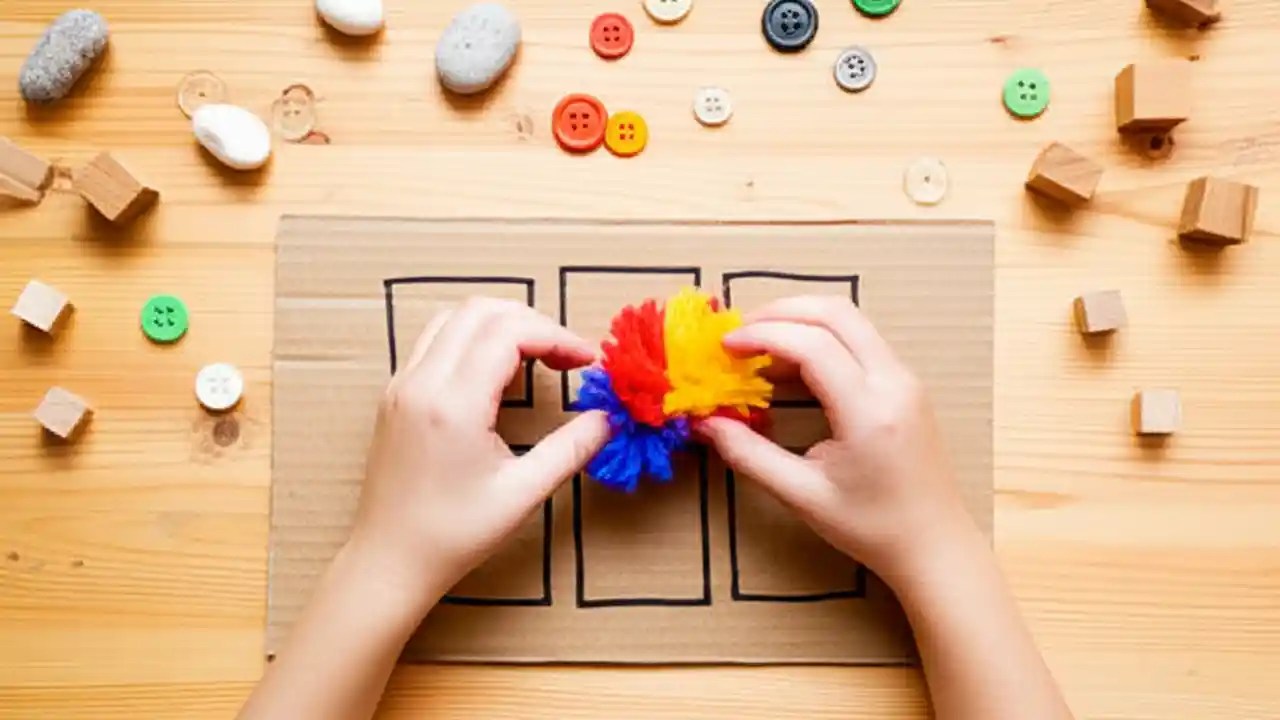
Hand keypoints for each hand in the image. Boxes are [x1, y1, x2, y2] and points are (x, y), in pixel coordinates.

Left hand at [349, 298, 608, 612]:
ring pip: (455, 317)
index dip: (557, 335)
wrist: (387, 561)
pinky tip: (498, 376)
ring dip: (501, 325)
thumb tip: (608, 419)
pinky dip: (473, 340)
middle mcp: (421, 382)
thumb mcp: (522, 494)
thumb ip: (570, 449)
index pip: (509, 331)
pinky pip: (436, 340)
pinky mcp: (395, 394)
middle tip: (567, 359)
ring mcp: (402, 384)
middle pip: (482, 310)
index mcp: (453, 405)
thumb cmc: (453, 535)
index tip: (587, 361)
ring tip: (536, 361)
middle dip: (533, 323)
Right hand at [697, 296, 972, 586]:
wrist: (935, 545)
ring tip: (758, 346)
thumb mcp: (802, 495)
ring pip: (851, 319)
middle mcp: (894, 383)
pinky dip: (821, 337)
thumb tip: (705, 424)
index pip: (813, 345)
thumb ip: (750, 455)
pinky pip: (861, 339)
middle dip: (780, 311)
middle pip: (836, 313)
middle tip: (738, 333)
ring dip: (801, 320)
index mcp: (869, 412)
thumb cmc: (871, 528)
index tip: (725, 347)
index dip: (763, 335)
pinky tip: (791, 364)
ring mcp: (905, 379)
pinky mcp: (906, 383)